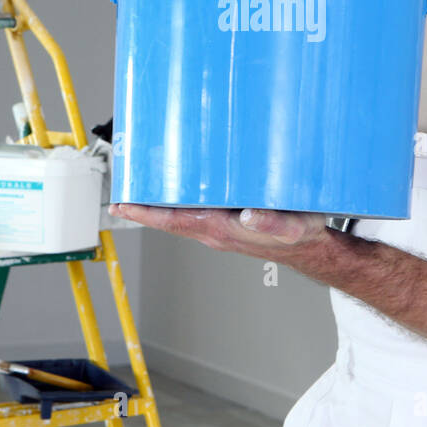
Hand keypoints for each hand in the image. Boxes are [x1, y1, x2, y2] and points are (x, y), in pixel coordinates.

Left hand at [107, 203, 330, 257]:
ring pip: (179, 213)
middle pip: (168, 217)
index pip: (174, 221)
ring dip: (158, 201)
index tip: (121, 204)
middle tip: (119, 185)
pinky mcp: (225, 219)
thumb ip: (271, 223)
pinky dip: (177, 198)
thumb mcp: (291, 227)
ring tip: (138, 181)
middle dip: (143, 204)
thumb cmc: (298, 236)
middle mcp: (213, 228)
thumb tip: (248, 216)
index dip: (146, 213)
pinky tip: (174, 182)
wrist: (306, 245)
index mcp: (222, 229)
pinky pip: (193, 208)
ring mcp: (217, 225)